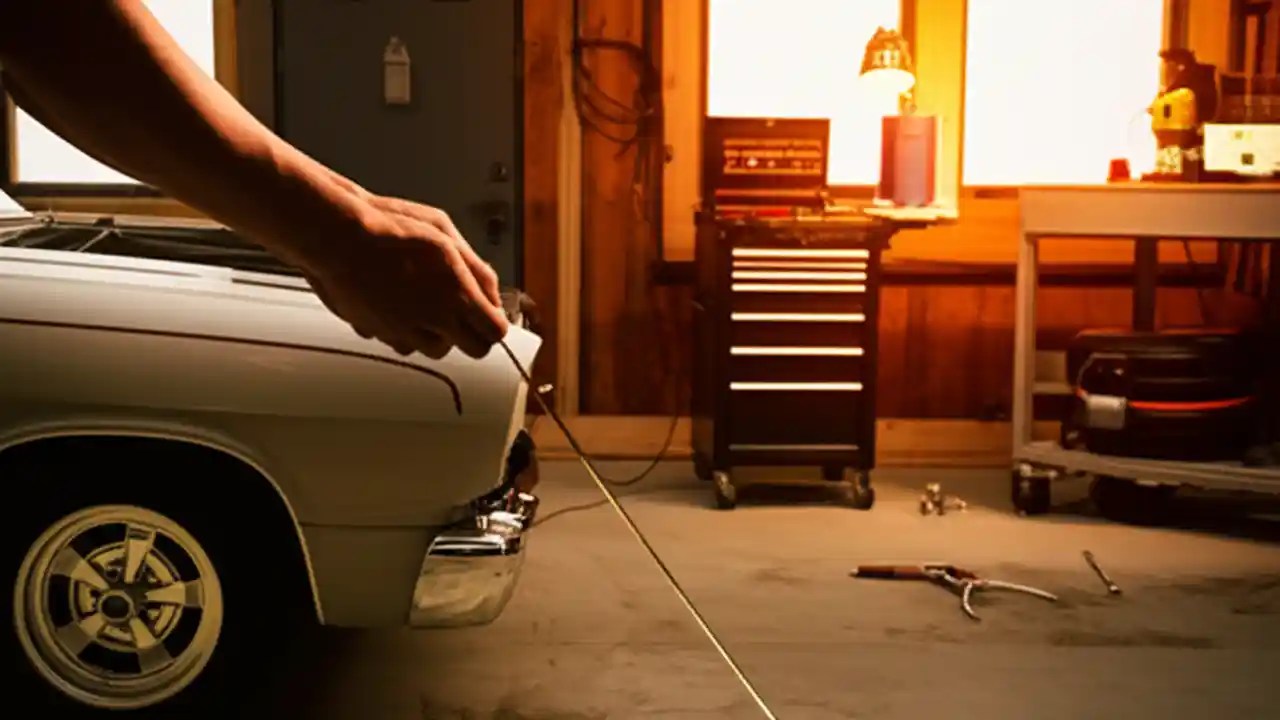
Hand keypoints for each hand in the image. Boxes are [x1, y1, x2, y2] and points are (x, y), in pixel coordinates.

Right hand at [299, 193, 508, 358]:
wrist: (336, 235)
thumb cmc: (387, 227)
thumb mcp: (445, 232)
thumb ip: (475, 267)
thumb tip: (491, 293)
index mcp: (456, 294)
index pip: (494, 332)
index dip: (494, 323)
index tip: (489, 314)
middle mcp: (433, 319)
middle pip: (473, 349)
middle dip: (473, 333)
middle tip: (465, 315)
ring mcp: (404, 331)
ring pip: (437, 350)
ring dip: (439, 334)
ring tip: (428, 306)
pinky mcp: (378, 334)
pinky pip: (403, 343)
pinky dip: (406, 332)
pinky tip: (400, 307)